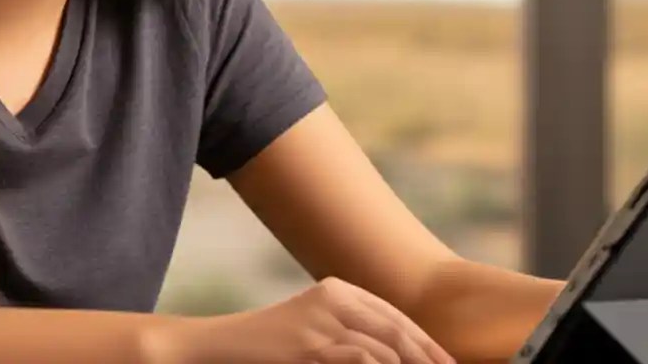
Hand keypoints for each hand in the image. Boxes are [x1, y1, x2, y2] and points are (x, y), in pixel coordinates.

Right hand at [172, 276, 455, 363]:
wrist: (218, 347)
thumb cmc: (267, 350)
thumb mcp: (312, 334)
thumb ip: (348, 339)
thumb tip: (392, 355)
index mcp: (337, 290)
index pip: (395, 316)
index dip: (427, 343)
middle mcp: (332, 298)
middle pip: (396, 330)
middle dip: (429, 358)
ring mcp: (320, 321)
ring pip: (384, 346)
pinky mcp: (309, 345)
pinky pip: (360, 358)